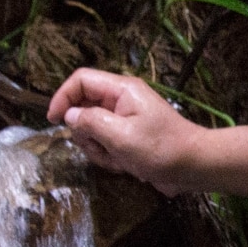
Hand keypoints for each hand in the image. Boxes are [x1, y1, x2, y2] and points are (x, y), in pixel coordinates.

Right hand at [48, 69, 207, 195]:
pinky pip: (105, 142)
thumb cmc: (161, 149)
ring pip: (92, 129)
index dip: (62, 97)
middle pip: (83, 107)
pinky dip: (109, 156)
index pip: (81, 80)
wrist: (194, 166)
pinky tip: (125, 165)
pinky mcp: (129, 136)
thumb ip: (91, 122)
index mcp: (121, 89)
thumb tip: (70, 115)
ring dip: (98, 148)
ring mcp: (125, 118)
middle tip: (99, 149)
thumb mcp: (121, 136)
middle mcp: (121, 99)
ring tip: (117, 160)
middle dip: (85, 133)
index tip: (53, 120)